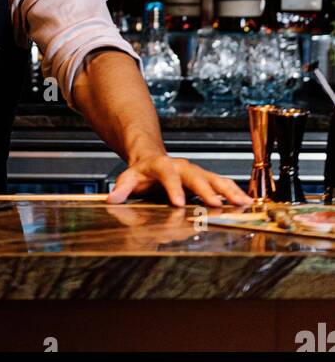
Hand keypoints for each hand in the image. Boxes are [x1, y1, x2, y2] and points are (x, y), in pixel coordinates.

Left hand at [108, 154, 251, 208]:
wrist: (152, 157)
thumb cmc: (142, 171)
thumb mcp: (129, 176)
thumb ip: (122, 187)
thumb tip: (112, 197)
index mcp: (162, 165)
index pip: (167, 174)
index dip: (173, 188)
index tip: (178, 202)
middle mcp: (182, 166)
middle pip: (196, 176)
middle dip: (206, 190)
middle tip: (216, 204)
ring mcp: (196, 171)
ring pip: (214, 178)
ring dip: (228, 190)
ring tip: (242, 202)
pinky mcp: (205, 178)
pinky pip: (222, 184)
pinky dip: (234, 192)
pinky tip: (247, 202)